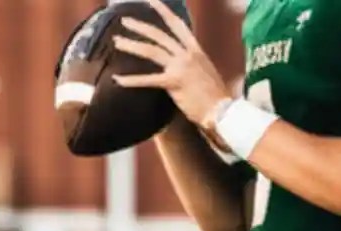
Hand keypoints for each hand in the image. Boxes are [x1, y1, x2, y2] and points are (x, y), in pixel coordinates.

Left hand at [112, 0, 231, 126]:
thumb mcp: (205, 71)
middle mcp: (187, 54)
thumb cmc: (215, 96)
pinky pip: (149, 79)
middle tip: (124, 21)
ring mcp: (180, 67)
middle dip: (140, 26)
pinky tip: (118, 80)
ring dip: (132, 45)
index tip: (151, 1)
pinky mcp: (174, 83)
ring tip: (117, 42)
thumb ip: (191, 63)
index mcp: (195, 50)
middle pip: (159, 35)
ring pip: (152, 51)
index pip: (178, 25)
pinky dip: (132, 80)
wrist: (223, 110)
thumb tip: (179, 64)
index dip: (164, 11)